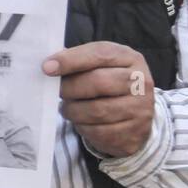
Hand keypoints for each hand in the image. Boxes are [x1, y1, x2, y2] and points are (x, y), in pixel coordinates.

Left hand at [44, 41, 153, 157]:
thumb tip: (50, 65)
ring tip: (67, 107)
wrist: (136, 115)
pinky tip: (80, 121)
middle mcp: (141, 82)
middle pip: (98, 82)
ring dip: (73, 110)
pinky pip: (99, 131)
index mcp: (131, 58)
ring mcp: (140, 109)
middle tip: (57, 91)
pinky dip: (82, 127)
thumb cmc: (110, 84)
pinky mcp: (133, 133)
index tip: (47, 67)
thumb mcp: (101, 65)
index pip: (100, 54)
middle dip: (70, 87)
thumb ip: (80, 61)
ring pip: (96, 110)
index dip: (71, 60)